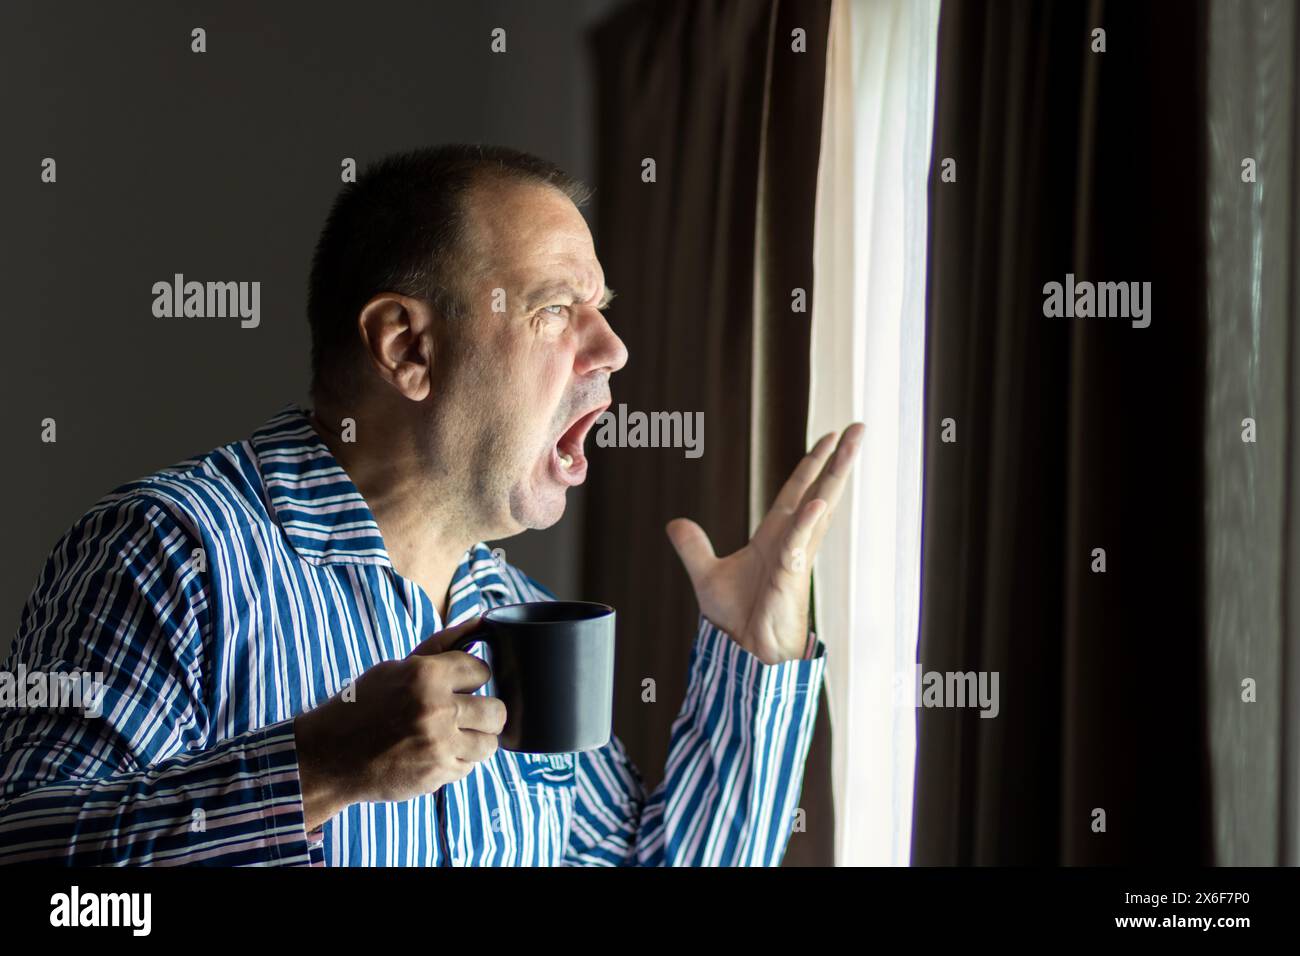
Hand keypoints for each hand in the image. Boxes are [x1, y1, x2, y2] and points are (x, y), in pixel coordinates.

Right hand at [293, 615, 505, 832]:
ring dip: (475, 740)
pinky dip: (458, 762)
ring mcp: (439, 744)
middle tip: (462, 715)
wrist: (329, 755)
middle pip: (496, 710)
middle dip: (482, 712)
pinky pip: (470, 766)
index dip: (472, 679)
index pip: (482, 670)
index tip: (460, 686)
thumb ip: (442, 646)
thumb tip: (480, 622)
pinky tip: (436, 754)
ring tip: (453, 737)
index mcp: (426, 675)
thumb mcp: (396, 668)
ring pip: (490, 742)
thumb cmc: (364, 706)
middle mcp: (436, 708)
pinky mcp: (437, 774)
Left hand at [666, 424, 862, 664]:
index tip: (829, 438)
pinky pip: (799, 543)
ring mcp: (796, 556)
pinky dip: (807, 521)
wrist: (746, 653)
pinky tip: (818, 502)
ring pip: (819, 507)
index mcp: (776, 537)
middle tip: (859, 428)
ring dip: (834, 476)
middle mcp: (792, 541)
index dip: (811, 464)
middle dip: (838, 459)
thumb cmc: (739, 620)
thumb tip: (676, 523)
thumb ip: (694, 547)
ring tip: (850, 446)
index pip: (797, 491)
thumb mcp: (707, 574)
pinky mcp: (791, 576)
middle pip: (819, 490)